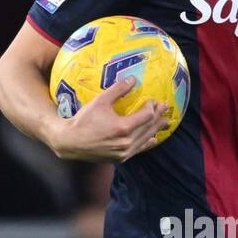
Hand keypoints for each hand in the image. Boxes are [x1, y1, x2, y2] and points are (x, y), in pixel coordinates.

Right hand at [47, 77, 169, 161]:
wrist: (70, 142)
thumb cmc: (84, 120)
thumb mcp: (100, 101)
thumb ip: (118, 90)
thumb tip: (133, 79)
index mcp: (123, 128)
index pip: (146, 115)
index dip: (152, 107)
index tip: (153, 101)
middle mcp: (126, 142)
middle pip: (149, 127)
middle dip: (158, 117)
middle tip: (166, 109)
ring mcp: (124, 152)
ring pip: (145, 139)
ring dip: (156, 130)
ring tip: (165, 123)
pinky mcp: (120, 158)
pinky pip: (138, 150)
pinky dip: (147, 143)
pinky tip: (153, 139)